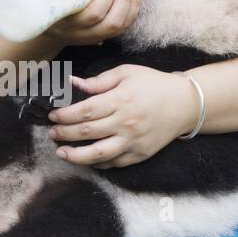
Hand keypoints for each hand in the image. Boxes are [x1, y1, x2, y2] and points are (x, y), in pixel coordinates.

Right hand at [34, 0, 144, 47]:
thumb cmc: (49, 2)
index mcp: (68, 21)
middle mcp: (83, 33)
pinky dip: (134, 8)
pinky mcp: (104, 36)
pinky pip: (124, 26)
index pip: (93, 14)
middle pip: (111, 22)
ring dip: (133, 3)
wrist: (50, 29)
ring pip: (120, 25)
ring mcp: (95, 37)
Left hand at [47, 64, 199, 166]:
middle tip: (52, 132)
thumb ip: (99, 81)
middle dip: (64, 133)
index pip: (85, 111)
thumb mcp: (127, 73)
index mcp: (121, 100)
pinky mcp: (139, 154)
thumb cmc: (153, 85)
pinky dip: (97, 163)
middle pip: (87, 132)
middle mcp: (126, 123)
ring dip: (75, 156)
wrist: (184, 104)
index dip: (64, 115)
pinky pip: (114, 163)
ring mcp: (133, 142)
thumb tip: (73, 83)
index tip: (52, 116)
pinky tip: (85, 159)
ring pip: (98, 154)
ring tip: (61, 153)